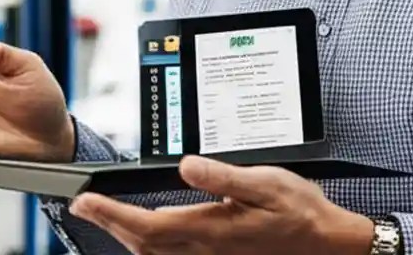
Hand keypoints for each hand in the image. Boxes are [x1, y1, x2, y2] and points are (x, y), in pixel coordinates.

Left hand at [67, 156, 373, 254]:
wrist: (327, 245)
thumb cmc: (301, 213)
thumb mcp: (265, 182)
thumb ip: (222, 175)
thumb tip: (186, 166)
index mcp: (211, 229)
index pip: (146, 225)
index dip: (110, 215)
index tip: (85, 201)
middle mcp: (206, 250)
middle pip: (142, 244)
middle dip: (109, 225)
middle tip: (85, 206)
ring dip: (127, 237)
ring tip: (109, 216)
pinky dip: (152, 246)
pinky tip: (151, 233)